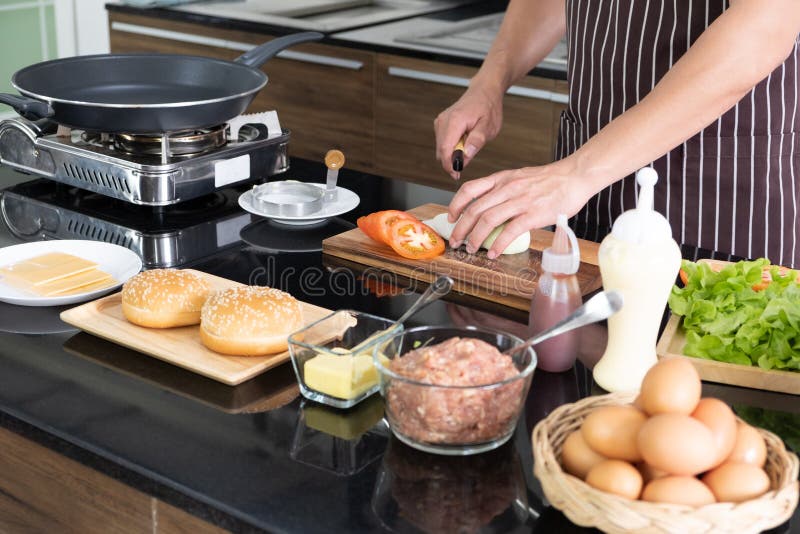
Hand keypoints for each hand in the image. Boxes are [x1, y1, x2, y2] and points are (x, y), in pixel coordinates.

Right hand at [434, 82, 503, 179]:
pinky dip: (451, 148)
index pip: (445, 149)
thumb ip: (477, 140)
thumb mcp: (489, 126)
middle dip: (452, 161)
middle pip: (441, 151)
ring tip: (469, 147)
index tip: (457, 175)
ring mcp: (440, 122)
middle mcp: (443, 121)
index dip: (449, 166)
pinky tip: (464, 142)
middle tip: (468, 161)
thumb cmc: (488, 108)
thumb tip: (466, 155)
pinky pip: (442, 143)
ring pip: (441, 148)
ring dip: (452, 154)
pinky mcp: (440, 125)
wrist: (484, 92)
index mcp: (455, 121)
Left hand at [446, 160, 593, 258]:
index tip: (451, 217)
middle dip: (460, 228)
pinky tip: (493, 253)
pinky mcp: (533, 214)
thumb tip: (493, 208)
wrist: (575, 175)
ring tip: (471, 248)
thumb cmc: (551, 179)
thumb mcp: (521, 177)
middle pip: (474, 209)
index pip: (470, 189)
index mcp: (502, 179)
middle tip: (455, 241)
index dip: (455, 205)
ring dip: (475, 238)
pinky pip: (509, 231)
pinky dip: (497, 244)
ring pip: (487, 221)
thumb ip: (505, 190)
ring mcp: (520, 201)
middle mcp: (507, 188)